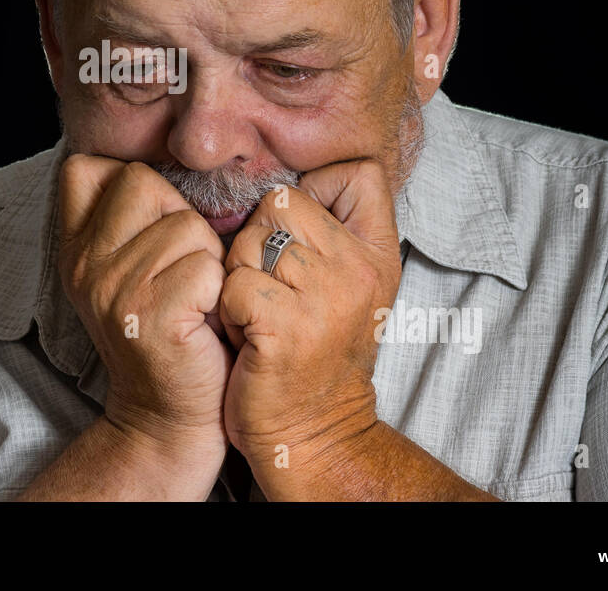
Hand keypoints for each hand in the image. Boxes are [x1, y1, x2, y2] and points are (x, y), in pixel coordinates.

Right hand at [58, 154, 232, 483]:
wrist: (170, 421)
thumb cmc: (171, 336)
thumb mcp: (131, 272)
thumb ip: (134, 220)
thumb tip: (175, 151)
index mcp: (75, 248)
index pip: (87, 167)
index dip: (131, 184)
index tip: (151, 228)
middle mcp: (84, 264)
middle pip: (144, 182)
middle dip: (179, 217)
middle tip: (184, 270)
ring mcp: (113, 289)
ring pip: (185, 224)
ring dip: (209, 259)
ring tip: (198, 299)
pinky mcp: (151, 315)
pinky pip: (206, 264)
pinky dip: (220, 289)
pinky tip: (207, 319)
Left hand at [219, 159, 401, 485]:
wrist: (313, 435)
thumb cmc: (315, 356)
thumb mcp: (347, 287)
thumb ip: (331, 232)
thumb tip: (285, 185)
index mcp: (378, 254)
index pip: (358, 172)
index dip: (316, 188)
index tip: (299, 235)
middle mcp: (359, 270)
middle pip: (283, 199)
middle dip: (258, 237)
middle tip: (267, 286)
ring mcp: (325, 297)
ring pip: (249, 239)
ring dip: (239, 275)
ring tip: (258, 313)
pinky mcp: (285, 325)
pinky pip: (233, 282)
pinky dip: (229, 310)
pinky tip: (248, 336)